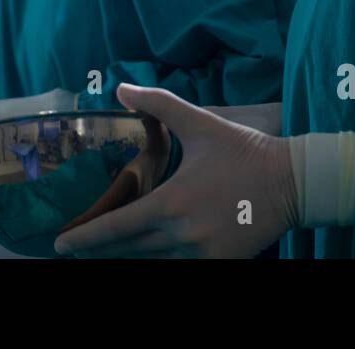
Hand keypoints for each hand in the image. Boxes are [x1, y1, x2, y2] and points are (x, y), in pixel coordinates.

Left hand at [53, 85, 298, 257]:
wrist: (293, 181)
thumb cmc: (244, 150)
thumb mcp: (200, 122)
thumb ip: (159, 104)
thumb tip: (121, 88)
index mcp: (171, 203)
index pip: (116, 227)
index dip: (85, 238)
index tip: (61, 244)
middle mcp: (182, 235)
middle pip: (130, 250)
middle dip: (101, 250)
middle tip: (77, 248)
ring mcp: (203, 253)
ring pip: (154, 261)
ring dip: (132, 255)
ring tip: (112, 248)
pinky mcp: (222, 263)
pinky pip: (182, 266)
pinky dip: (165, 259)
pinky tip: (153, 252)